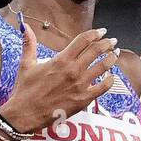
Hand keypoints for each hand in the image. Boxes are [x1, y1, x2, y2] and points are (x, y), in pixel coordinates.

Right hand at [0, 23, 119, 132]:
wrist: (25, 114)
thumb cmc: (25, 90)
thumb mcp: (26, 64)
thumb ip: (29, 44)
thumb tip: (25, 26)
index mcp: (61, 59)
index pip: (83, 40)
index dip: (95, 33)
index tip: (101, 32)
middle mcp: (73, 70)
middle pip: (96, 50)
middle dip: (107, 43)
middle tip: (112, 41)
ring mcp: (80, 85)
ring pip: (103, 67)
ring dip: (111, 58)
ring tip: (115, 55)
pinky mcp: (83, 100)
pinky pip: (102, 88)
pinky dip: (109, 81)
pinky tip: (111, 77)